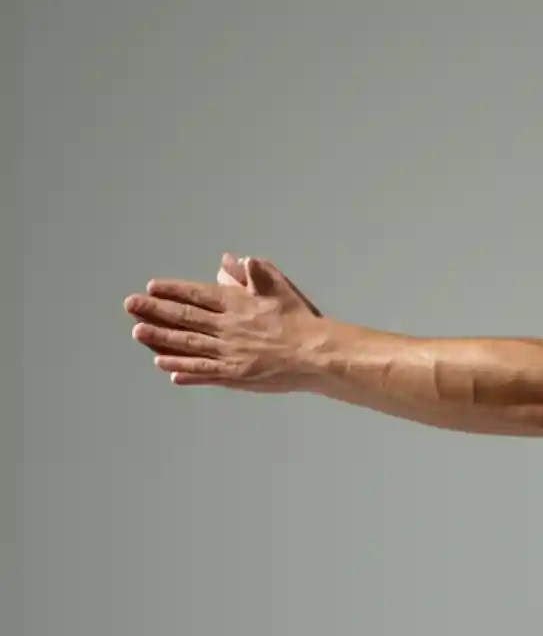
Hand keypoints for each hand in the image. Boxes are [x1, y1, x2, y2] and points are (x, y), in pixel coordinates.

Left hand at [124, 257, 327, 391]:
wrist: (317, 354)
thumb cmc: (301, 319)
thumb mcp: (279, 287)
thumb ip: (253, 274)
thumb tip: (229, 261)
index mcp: (238, 304)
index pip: (198, 294)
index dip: (173, 290)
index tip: (152, 286)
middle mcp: (228, 328)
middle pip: (185, 317)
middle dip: (155, 310)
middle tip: (130, 305)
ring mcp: (229, 353)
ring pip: (188, 345)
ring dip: (160, 338)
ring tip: (137, 332)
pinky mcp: (236, 375)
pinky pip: (203, 372)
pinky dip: (183, 368)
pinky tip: (165, 367)